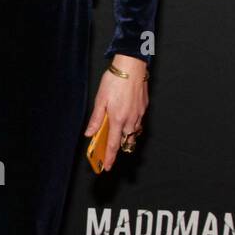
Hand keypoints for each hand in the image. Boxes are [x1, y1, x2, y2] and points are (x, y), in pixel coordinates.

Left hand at [84, 55, 147, 170]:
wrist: (132, 66)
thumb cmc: (114, 81)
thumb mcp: (100, 100)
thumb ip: (96, 119)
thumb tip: (89, 134)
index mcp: (118, 119)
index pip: (113, 144)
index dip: (109, 158)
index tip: (106, 168)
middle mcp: (130, 120)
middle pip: (125, 142)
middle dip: (118, 149)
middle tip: (110, 152)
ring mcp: (139, 114)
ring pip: (133, 134)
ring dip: (126, 139)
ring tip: (117, 138)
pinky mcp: (144, 108)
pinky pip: (138, 124)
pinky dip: (133, 128)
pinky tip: (127, 124)